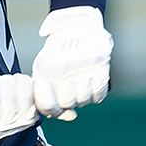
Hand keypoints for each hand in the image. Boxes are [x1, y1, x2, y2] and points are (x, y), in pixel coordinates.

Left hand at [31, 6, 111, 120]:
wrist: (78, 28)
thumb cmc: (59, 53)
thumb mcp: (45, 69)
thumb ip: (48, 95)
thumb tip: (68, 117)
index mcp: (46, 70)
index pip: (47, 105)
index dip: (52, 110)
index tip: (56, 106)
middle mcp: (64, 71)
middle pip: (67, 104)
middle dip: (69, 101)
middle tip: (70, 89)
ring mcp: (83, 70)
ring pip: (84, 101)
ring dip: (83, 96)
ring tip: (81, 82)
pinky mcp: (100, 69)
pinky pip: (98, 95)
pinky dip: (96, 92)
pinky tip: (91, 81)